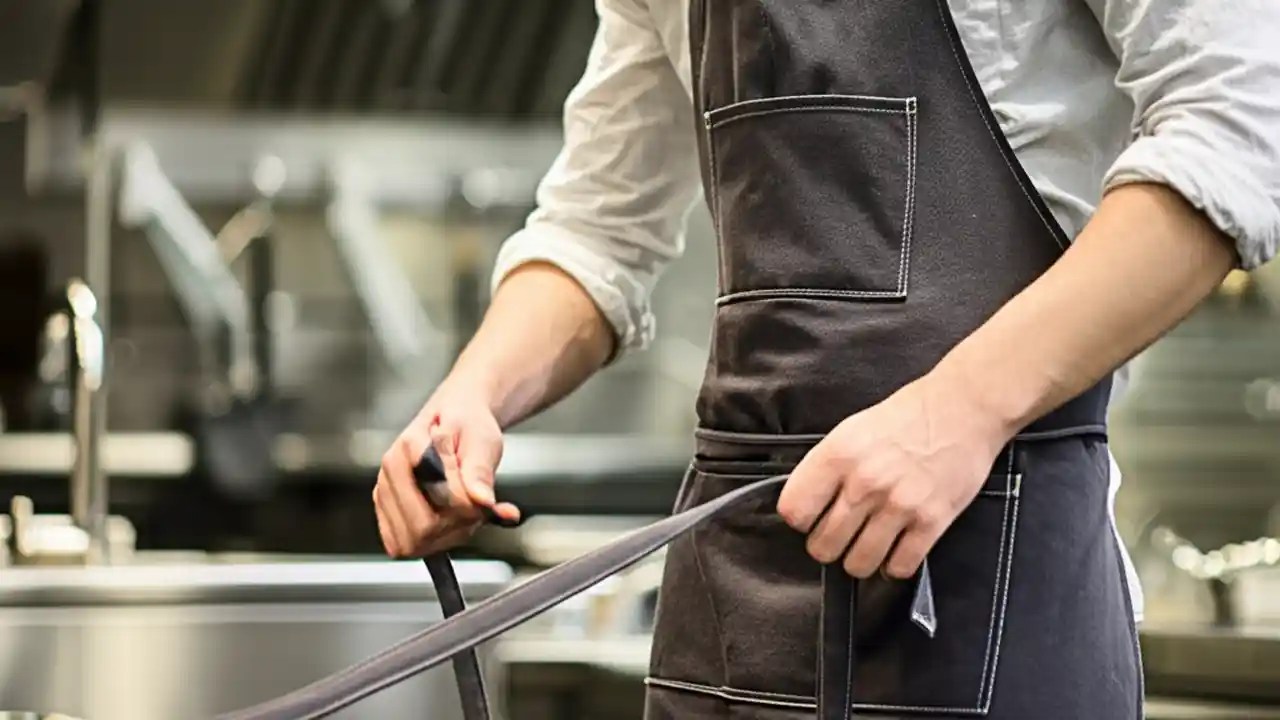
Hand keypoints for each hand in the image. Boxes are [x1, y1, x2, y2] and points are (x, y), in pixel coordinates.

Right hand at [373, 381, 520, 557]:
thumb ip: (481, 471)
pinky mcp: (387, 512)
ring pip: (414, 541)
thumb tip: (483, 501)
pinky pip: (404, 546)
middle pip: (422, 528)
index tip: (480, 492)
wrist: (456, 419)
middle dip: (456, 524)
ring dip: (447, 534)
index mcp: (410, 447)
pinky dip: (432, 542)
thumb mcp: (483, 440)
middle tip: (474, 505)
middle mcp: (389, 472)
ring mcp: (384, 493)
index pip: (439, 497)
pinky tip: (450, 521)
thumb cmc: (468, 426)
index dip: (466, 502)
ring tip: (463, 510)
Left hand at [778, 373, 1010, 579]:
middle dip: (828, 546)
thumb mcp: (852, 429)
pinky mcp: (932, 521)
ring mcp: (899, 504)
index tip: (811, 518)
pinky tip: (896, 549)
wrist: (963, 408)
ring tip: (867, 545)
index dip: (800, 520)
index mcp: (838, 455)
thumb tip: (807, 504)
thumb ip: (827, 467)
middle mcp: (865, 482)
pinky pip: (900, 566)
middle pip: (823, 546)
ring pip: (858, 564)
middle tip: (841, 536)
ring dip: (860, 560)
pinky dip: (895, 565)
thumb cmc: (908, 416)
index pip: (794, 511)